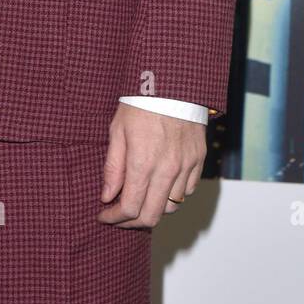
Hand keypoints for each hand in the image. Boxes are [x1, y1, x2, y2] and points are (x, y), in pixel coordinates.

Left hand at [98, 102, 206, 227]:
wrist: (173, 82)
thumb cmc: (140, 103)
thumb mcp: (117, 130)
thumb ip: (113, 167)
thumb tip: (107, 196)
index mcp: (142, 162)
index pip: (129, 208)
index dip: (114, 218)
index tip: (103, 214)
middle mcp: (167, 170)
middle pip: (151, 216)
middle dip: (131, 221)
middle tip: (119, 214)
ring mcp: (186, 166)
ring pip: (171, 207)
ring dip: (153, 208)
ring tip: (139, 198)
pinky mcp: (199, 160)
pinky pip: (187, 191)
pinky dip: (172, 195)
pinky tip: (160, 185)